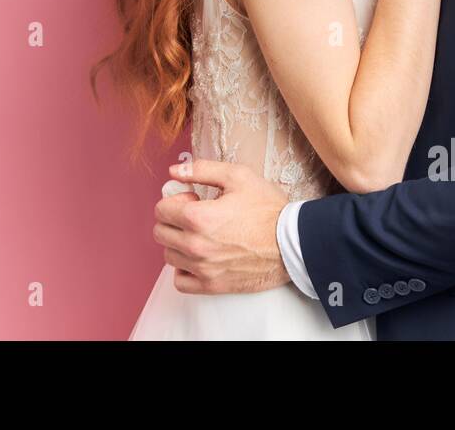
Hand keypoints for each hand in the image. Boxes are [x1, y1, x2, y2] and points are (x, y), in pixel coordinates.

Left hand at [153, 159, 290, 294]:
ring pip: (169, 255)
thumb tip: (174, 171)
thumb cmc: (269, 209)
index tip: (193, 199)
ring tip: (201, 235)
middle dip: (173, 220)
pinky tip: (199, 257)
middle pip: (161, 232)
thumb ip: (202, 169)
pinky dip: (184, 269)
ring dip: (178, 243)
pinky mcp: (212, 285)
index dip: (175, 200)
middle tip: (196, 215)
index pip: (161, 209)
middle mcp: (195, 245)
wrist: (293, 243)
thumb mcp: (238, 176)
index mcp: (198, 217)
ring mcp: (203, 268)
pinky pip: (180, 281)